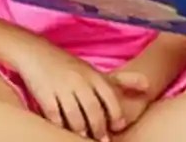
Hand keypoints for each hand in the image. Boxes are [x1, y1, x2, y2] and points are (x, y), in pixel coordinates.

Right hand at [10, 41, 144, 139]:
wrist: (37, 53)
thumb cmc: (72, 67)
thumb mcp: (97, 72)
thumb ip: (122, 81)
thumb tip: (148, 85)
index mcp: (94, 76)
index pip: (110, 99)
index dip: (115, 116)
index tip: (117, 128)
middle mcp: (80, 81)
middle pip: (93, 112)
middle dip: (99, 129)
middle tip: (102, 141)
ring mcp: (62, 88)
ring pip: (75, 118)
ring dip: (81, 131)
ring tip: (84, 139)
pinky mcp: (44, 95)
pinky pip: (54, 116)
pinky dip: (60, 126)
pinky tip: (63, 132)